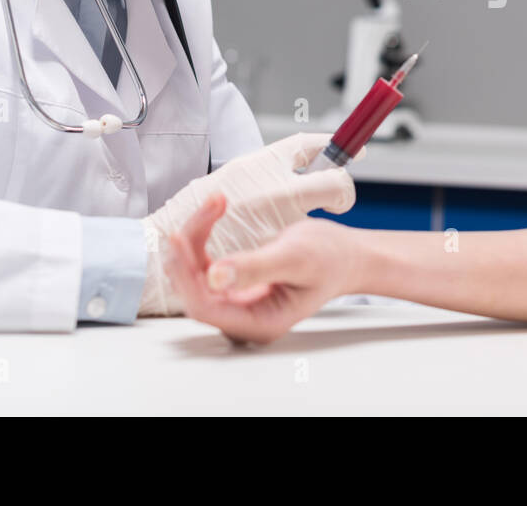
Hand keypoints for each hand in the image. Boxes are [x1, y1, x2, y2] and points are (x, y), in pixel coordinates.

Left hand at [138, 133, 357, 315]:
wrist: (346, 256)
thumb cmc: (330, 259)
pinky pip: (204, 264)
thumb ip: (255, 268)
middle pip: (194, 289)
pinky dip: (203, 236)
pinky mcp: (233, 287)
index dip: (186, 275)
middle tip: (205, 209)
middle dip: (191, 248)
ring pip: (195, 273)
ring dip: (196, 237)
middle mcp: (243, 318)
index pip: (205, 307)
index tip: (179, 238)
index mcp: (259, 322)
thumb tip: (215, 277)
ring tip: (214, 204)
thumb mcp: (296, 258)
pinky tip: (214, 211)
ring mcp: (237, 303)